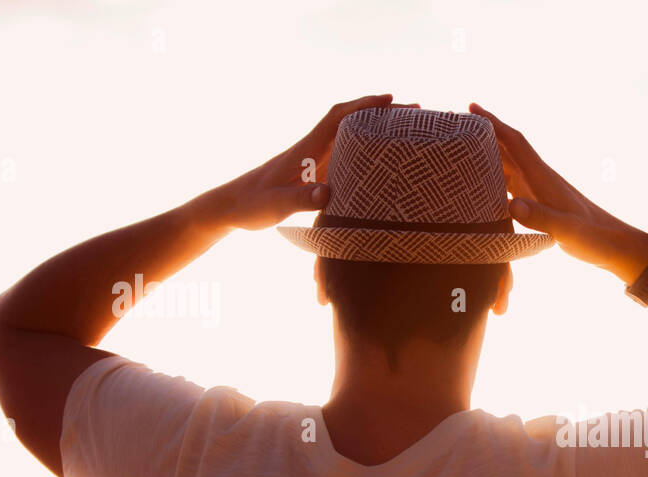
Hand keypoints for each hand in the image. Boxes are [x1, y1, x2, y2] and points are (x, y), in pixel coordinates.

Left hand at [210, 94, 418, 230]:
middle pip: (352, 123)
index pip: (338, 117)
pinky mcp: (316, 175)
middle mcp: (313, 150)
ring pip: (352, 140)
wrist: (231, 206)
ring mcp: (316, 162)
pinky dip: (369, 153)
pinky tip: (385, 162)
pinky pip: (348, 158)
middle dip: (383, 115)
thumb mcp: (275, 204)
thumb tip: (329, 193)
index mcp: (305, 149)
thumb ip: (301, 198)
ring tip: (410, 134)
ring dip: (379, 133)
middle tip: (416, 115)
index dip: (364, 105)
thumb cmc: (250, 204)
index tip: (390, 99)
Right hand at [468, 103, 647, 280]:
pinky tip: (480, 182)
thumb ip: (541, 218)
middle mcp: (538, 179)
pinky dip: (492, 179)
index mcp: (543, 178)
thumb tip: (511, 205)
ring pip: (506, 166)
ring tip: (459, 149)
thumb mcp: (567, 230)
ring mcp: (537, 191)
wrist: (613, 245)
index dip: (493, 124)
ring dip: (485, 155)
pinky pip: (509, 185)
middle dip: (482, 134)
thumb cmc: (593, 236)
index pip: (515, 143)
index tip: (472, 108)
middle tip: (454, 124)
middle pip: (506, 149)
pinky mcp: (538, 203)